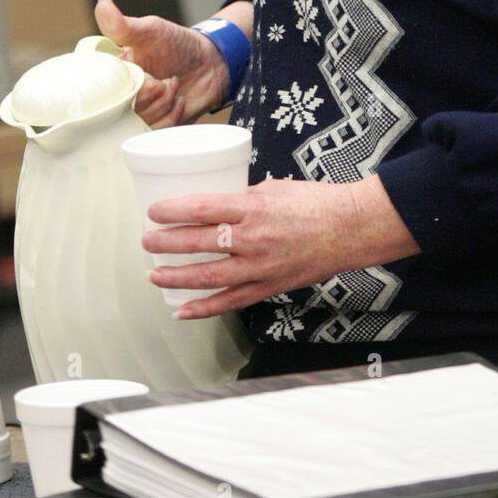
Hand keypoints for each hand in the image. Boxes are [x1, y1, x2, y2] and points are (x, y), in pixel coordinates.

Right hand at [93, 0, 250, 126]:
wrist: (211, 63)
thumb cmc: (178, 43)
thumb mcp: (151, 30)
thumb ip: (123, 24)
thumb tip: (101, 1)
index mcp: (113, 75)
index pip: (103, 92)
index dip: (127, 86)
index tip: (144, 75)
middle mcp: (122, 97)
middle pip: (122, 112)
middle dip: (149, 95)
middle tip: (164, 80)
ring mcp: (139, 114)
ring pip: (140, 123)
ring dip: (163, 104)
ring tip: (174, 85)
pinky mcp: (156, 128)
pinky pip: (156, 132)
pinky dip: (172, 116)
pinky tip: (179, 99)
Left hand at [142, 175, 420, 317]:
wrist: (350, 229)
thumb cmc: (316, 203)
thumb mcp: (275, 188)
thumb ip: (244, 198)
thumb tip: (219, 206)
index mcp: (255, 207)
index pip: (203, 208)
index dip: (174, 211)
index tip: (154, 211)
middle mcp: (254, 239)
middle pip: (199, 243)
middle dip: (166, 243)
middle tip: (147, 241)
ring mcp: (260, 267)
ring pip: (208, 277)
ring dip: (176, 278)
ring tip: (155, 275)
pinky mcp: (268, 287)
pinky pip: (230, 301)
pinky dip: (203, 309)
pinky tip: (182, 310)